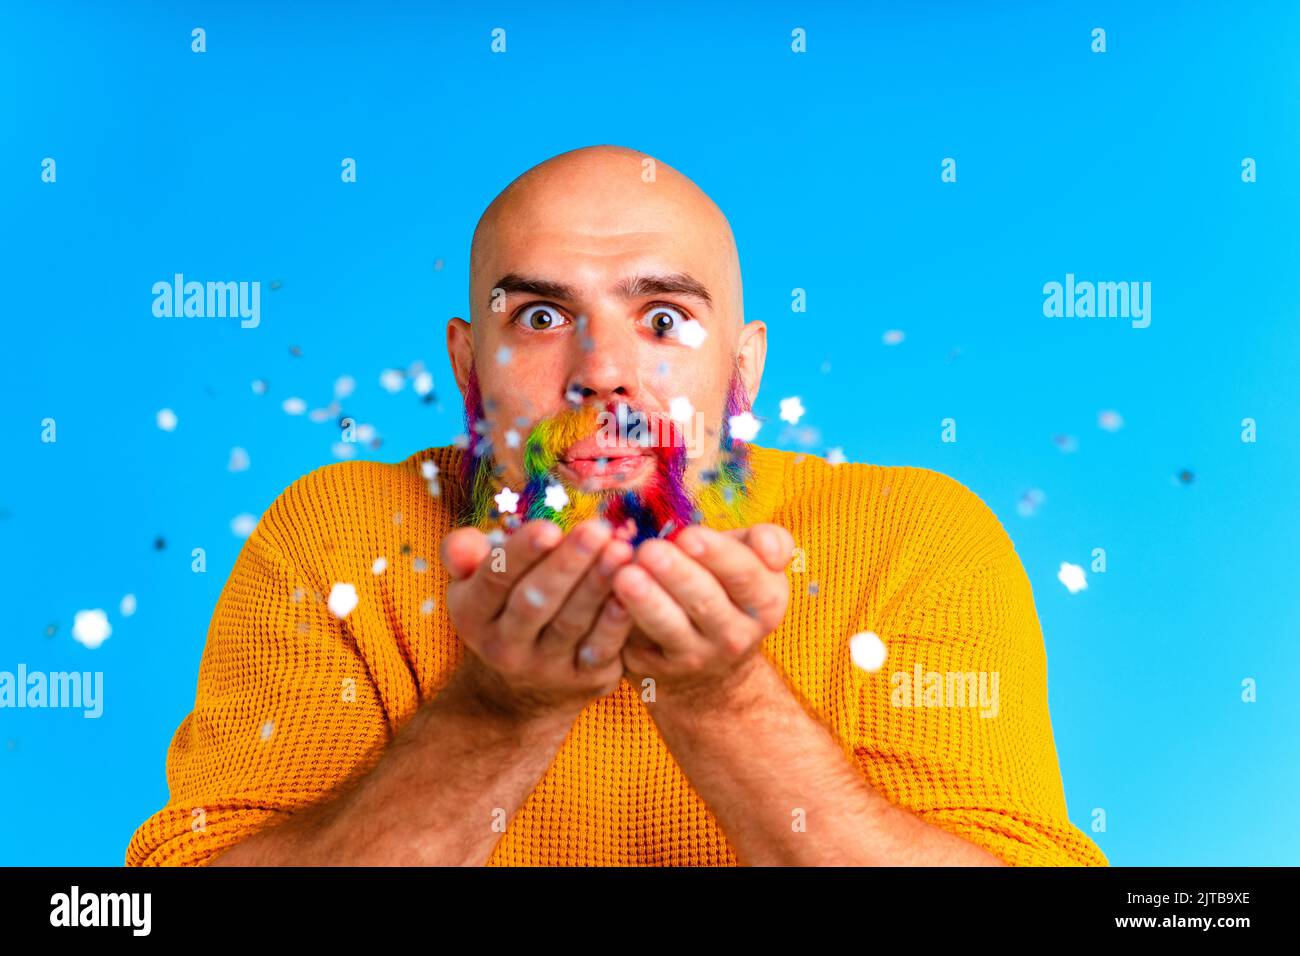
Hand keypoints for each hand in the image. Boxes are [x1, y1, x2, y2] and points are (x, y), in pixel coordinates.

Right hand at [441, 518, 634, 721]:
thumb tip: (463, 545)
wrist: (522, 690)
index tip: (549, 527)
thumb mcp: (473, 584)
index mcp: (473, 615)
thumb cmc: (504, 609)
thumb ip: (463, 554)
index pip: (494, 580)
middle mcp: (504, 646)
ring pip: (572, 623)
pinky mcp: (585, 680)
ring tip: (620, 549)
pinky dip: (618, 620)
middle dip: (566, 564)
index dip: (521, 554)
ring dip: (597, 585)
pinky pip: (602, 649)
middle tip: (597, 529)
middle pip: (535, 603)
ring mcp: (546, 667)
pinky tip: (635, 589)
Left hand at [611, 523, 794, 708]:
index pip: (744, 575)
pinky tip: (606, 598)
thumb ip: (768, 542)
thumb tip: (768, 548)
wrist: (710, 655)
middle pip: (706, 601)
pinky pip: (639, 643)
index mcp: (765, 600)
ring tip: (625, 575)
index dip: (717, 555)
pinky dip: (622, 619)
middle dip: (676, 574)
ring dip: (647, 601)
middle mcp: (736, 634)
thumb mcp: (753, 562)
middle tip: (650, 550)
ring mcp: (698, 656)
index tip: (687, 536)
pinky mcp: (661, 668)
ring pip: (670, 627)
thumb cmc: (725, 584)